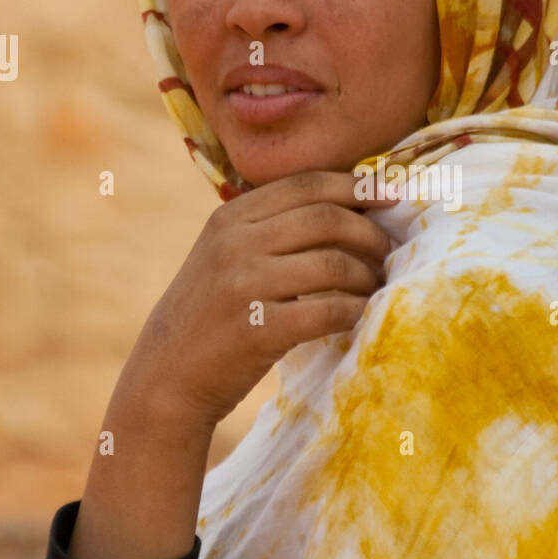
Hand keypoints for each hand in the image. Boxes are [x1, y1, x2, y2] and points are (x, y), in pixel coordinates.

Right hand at [124, 169, 395, 428]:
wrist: (166, 375)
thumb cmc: (211, 312)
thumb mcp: (226, 254)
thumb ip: (271, 227)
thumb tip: (352, 204)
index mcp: (230, 216)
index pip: (306, 183)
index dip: (357, 185)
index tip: (392, 195)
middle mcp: (235, 243)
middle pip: (326, 218)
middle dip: (370, 232)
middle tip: (389, 251)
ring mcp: (244, 285)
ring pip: (333, 264)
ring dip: (367, 276)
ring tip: (376, 286)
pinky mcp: (258, 329)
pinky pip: (329, 310)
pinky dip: (355, 311)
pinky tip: (361, 315)